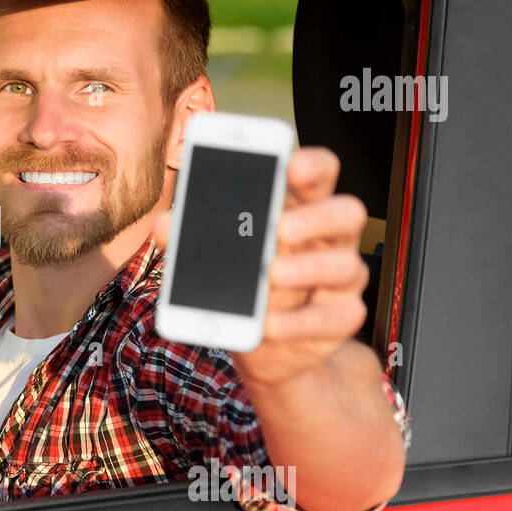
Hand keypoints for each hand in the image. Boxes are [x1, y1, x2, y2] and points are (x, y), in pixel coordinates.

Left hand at [152, 146, 369, 387]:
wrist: (264, 345)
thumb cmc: (244, 283)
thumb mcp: (215, 257)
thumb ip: (190, 236)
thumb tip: (163, 226)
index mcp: (301, 208)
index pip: (321, 174)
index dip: (313, 165)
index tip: (291, 166)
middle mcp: (329, 238)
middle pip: (348, 212)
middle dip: (316, 216)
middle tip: (280, 228)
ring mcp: (341, 278)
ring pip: (347, 265)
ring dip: (308, 269)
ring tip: (271, 275)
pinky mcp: (342, 317)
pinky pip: (336, 317)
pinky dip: (300, 322)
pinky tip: (270, 325)